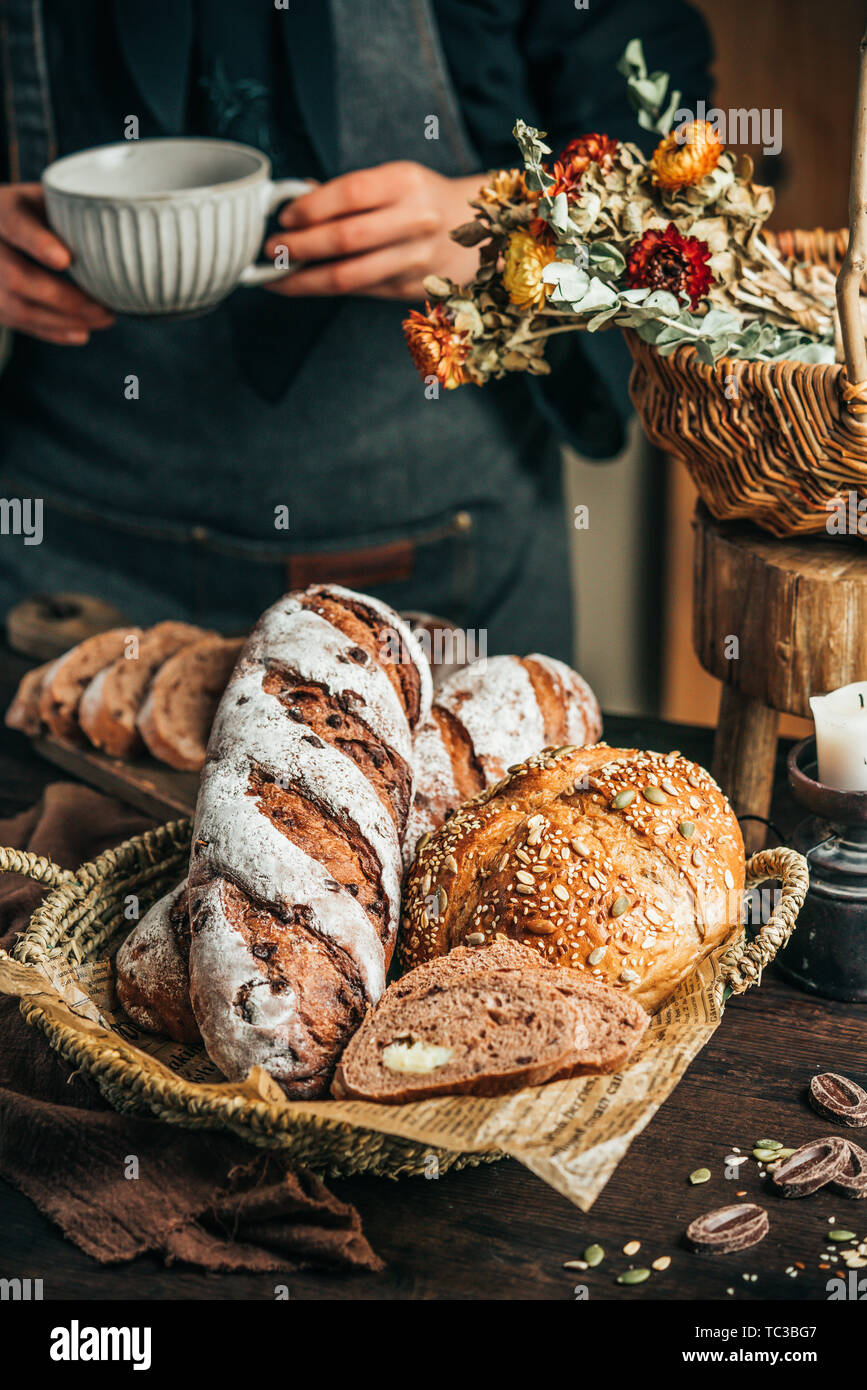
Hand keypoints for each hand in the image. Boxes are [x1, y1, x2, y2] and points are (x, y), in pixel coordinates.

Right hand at [0, 184, 114, 343]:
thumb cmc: (37, 209)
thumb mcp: (49, 197)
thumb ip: (75, 207)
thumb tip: (127, 220)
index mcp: (1, 209)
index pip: (15, 224)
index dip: (38, 243)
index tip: (66, 260)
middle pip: (17, 278)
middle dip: (65, 299)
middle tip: (106, 308)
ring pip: (18, 308)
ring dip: (65, 320)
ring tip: (104, 319)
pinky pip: (20, 323)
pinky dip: (54, 332)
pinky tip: (83, 333)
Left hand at [263, 162, 482, 300]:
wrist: (480, 233)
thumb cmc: (422, 202)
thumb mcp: (393, 181)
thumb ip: (348, 194)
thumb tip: (293, 202)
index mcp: (407, 182)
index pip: (351, 193)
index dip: (311, 207)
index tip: (284, 218)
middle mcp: (415, 221)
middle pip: (346, 239)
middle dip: (301, 246)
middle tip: (271, 250)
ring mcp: (416, 260)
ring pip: (350, 275)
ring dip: (306, 279)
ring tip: (277, 276)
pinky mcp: (411, 288)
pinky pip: (360, 291)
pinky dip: (326, 290)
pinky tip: (303, 285)